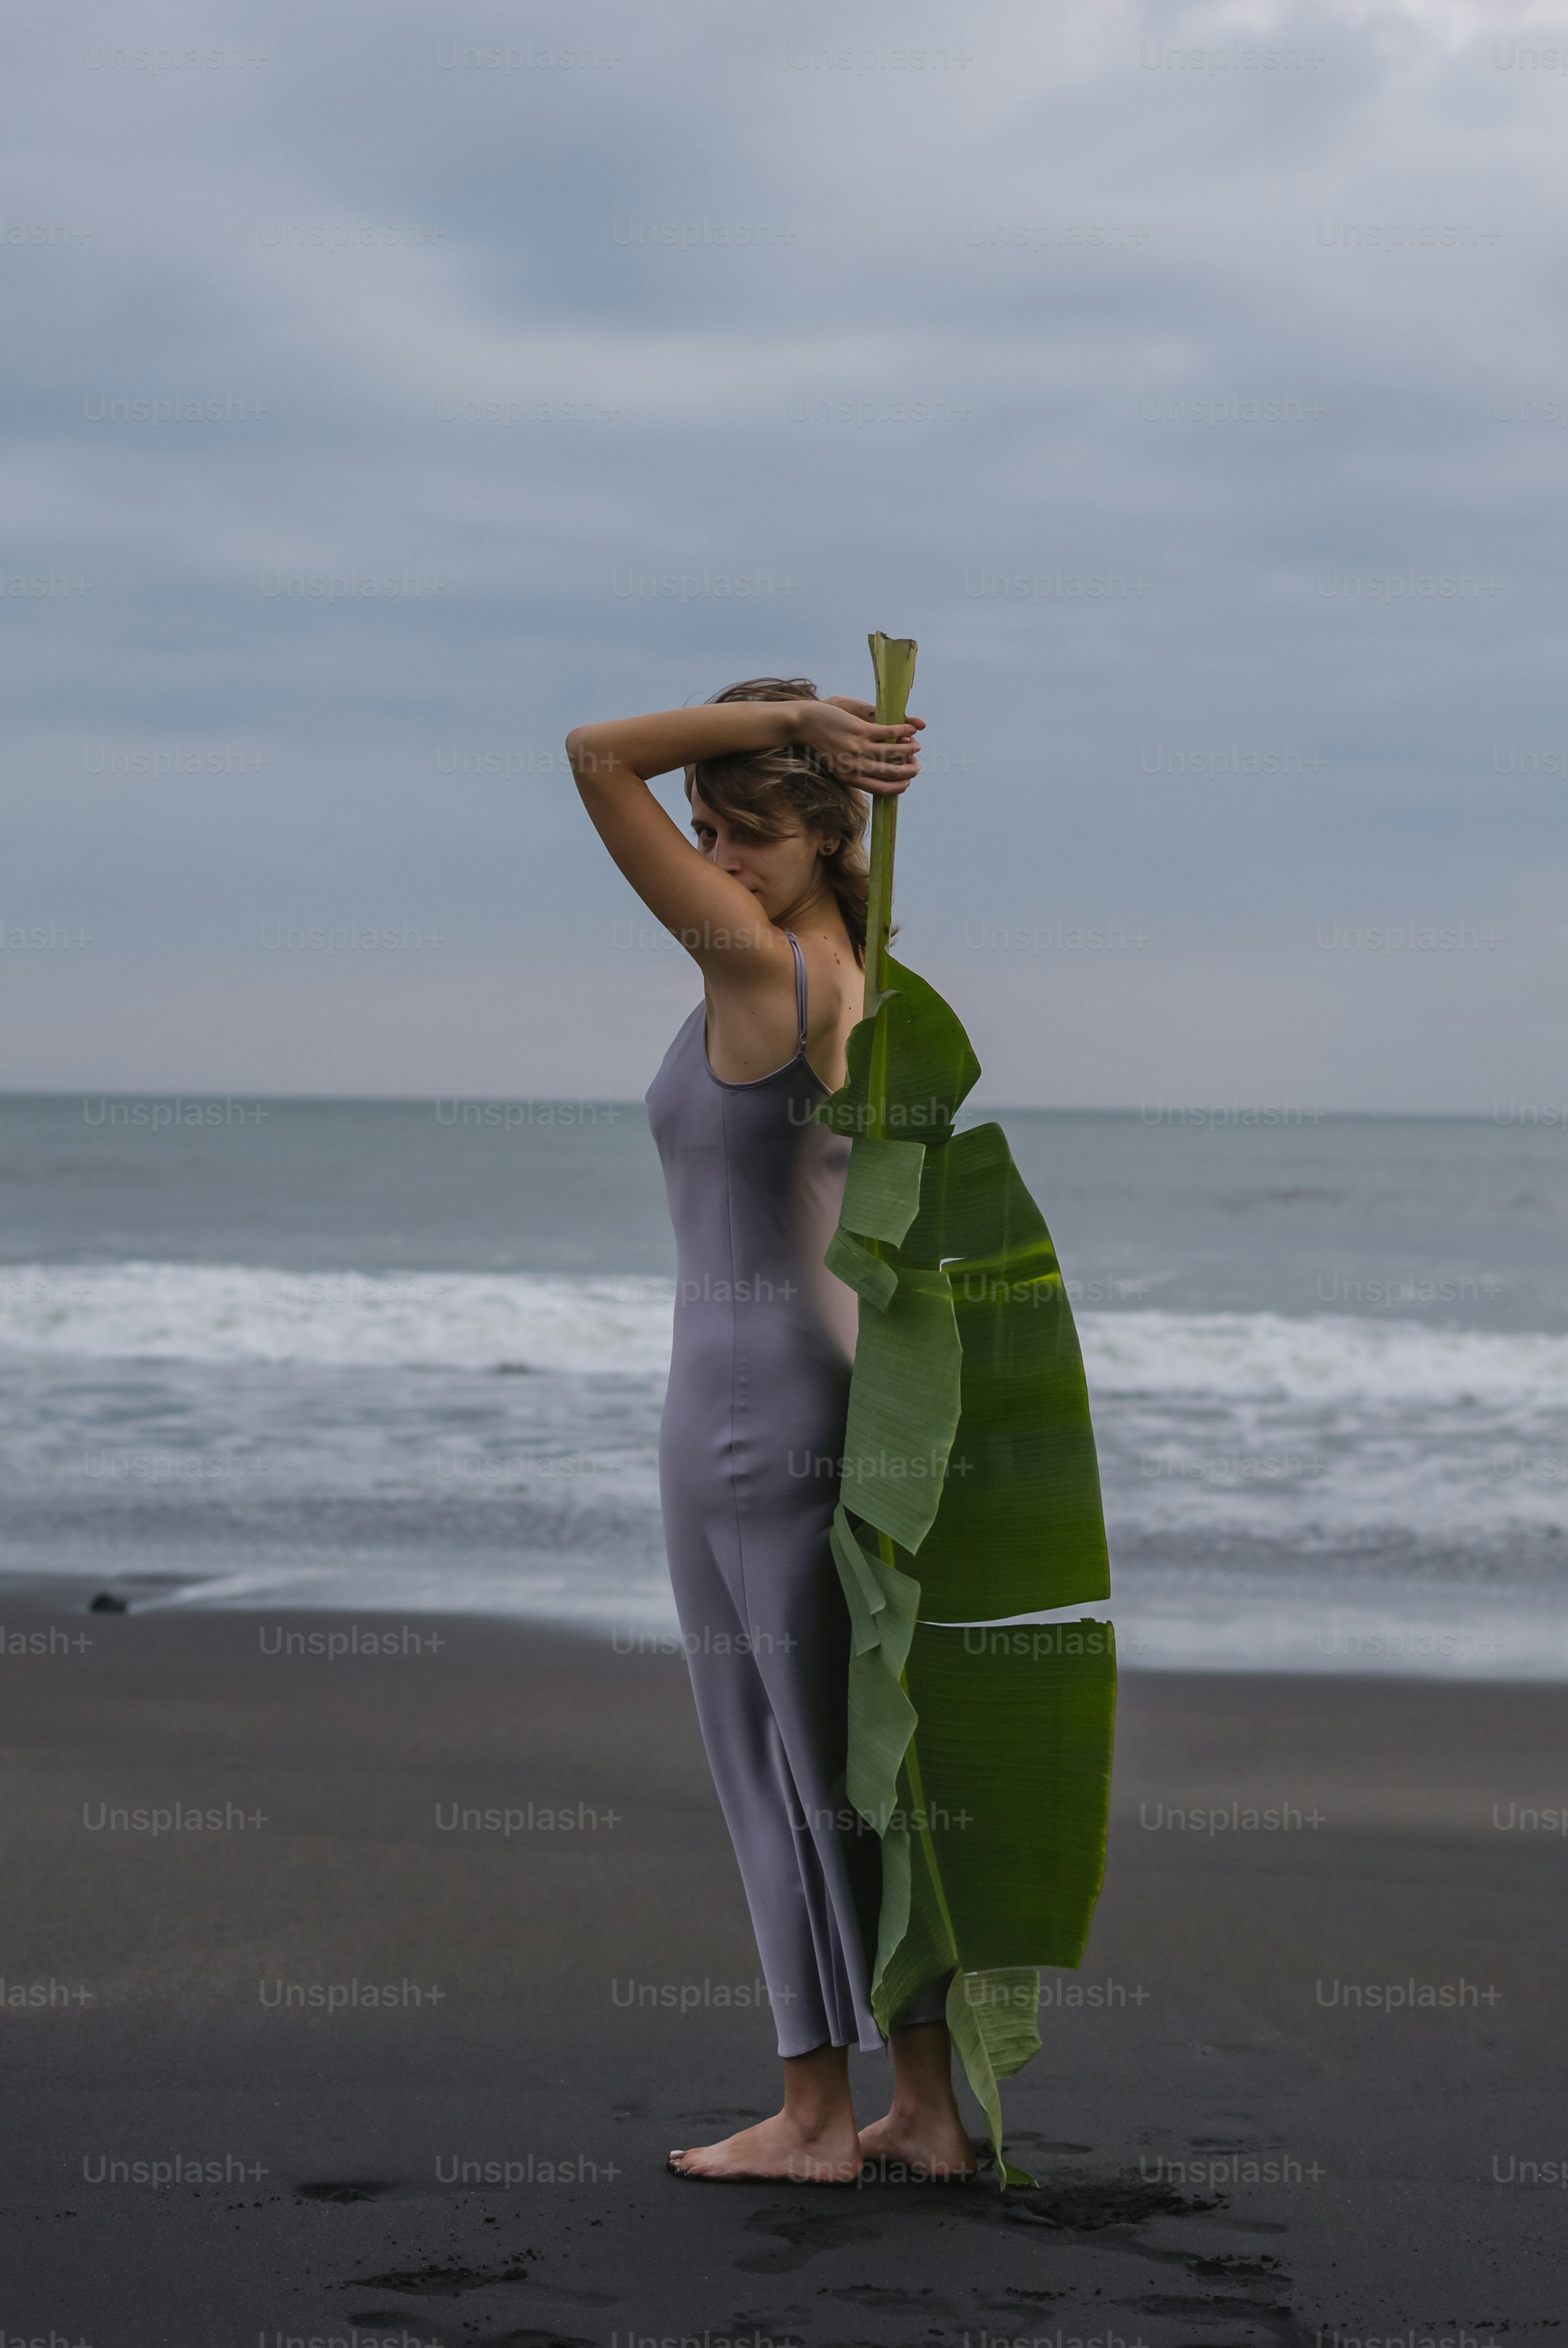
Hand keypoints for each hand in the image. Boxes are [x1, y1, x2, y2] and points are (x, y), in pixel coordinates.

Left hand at [796, 697, 923, 794]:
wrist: (803, 724)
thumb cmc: (819, 744)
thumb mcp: (834, 765)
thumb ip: (852, 772)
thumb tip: (873, 779)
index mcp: (849, 778)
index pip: (881, 789)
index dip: (898, 787)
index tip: (908, 782)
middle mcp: (854, 767)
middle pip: (890, 773)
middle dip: (908, 771)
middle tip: (917, 767)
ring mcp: (857, 748)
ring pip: (893, 752)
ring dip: (909, 749)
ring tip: (917, 746)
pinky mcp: (859, 730)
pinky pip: (888, 732)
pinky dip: (903, 731)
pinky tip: (911, 730)